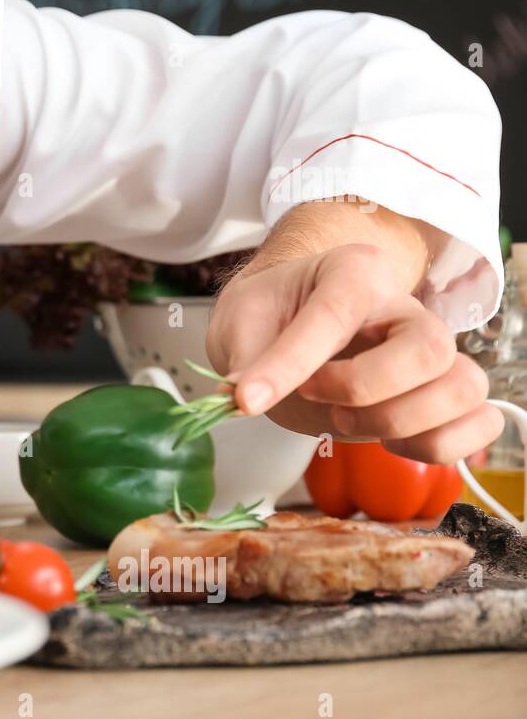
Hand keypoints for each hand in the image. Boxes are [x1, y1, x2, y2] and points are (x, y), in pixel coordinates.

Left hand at [206, 243, 501, 463]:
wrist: (280, 327)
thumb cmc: (267, 318)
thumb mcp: (239, 323)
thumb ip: (246, 357)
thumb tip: (247, 398)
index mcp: (353, 272)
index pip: (337, 315)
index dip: (291, 363)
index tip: (248, 398)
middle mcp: (403, 308)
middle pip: (431, 348)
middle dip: (366, 388)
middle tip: (313, 395)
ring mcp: (428, 352)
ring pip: (465, 387)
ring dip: (401, 422)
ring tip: (343, 419)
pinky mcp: (436, 394)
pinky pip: (479, 422)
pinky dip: (439, 446)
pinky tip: (388, 443)